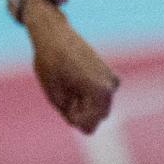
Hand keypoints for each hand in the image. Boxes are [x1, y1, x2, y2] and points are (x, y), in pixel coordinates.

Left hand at [25, 5, 119, 133]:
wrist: (53, 34)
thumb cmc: (50, 64)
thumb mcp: (56, 98)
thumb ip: (73, 117)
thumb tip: (87, 129)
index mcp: (100, 93)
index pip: (88, 125)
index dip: (70, 115)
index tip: (62, 95)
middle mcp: (112, 87)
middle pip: (95, 117)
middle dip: (79, 111)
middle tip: (64, 88)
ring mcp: (112, 80)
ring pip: (97, 107)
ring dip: (82, 103)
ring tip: (67, 82)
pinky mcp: (108, 74)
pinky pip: (97, 96)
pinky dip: (85, 94)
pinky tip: (72, 78)